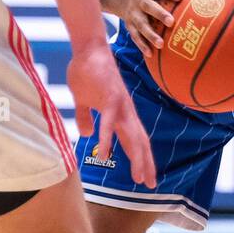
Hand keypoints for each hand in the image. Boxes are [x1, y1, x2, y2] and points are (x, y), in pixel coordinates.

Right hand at [67, 42, 157, 187]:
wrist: (88, 48)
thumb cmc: (86, 71)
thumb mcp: (83, 100)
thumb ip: (85, 117)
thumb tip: (85, 135)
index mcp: (120, 113)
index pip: (134, 139)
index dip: (141, 158)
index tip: (146, 177)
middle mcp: (125, 111)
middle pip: (139, 142)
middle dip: (145, 163)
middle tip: (150, 185)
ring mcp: (119, 105)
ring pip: (130, 136)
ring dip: (136, 157)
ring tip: (138, 177)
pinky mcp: (108, 98)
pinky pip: (108, 123)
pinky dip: (107, 138)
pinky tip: (105, 153)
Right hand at [107, 0, 198, 57]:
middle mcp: (139, 0)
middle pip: (148, 7)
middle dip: (158, 14)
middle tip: (171, 21)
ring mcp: (133, 14)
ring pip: (141, 25)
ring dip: (150, 35)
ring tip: (161, 44)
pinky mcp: (130, 26)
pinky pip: (135, 37)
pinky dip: (142, 46)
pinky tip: (150, 55)